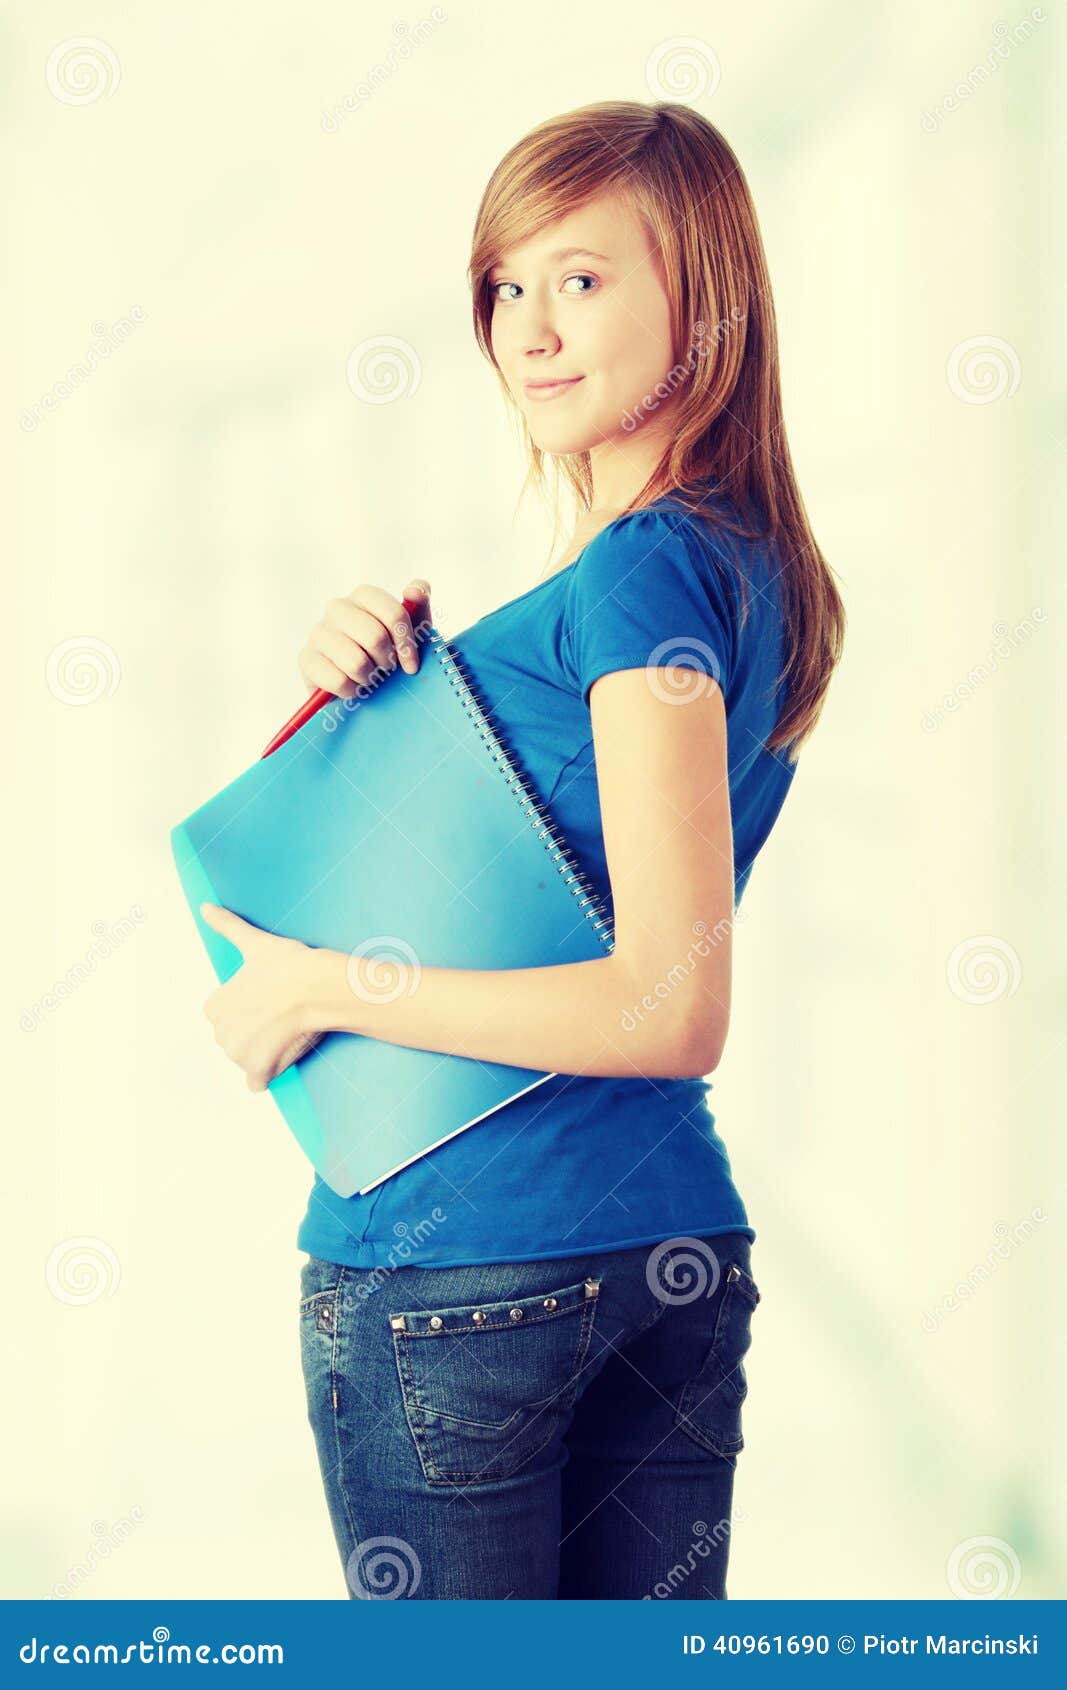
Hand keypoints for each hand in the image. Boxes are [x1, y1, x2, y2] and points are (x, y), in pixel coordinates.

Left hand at [199, 904, 324, 1091]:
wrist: (318, 988)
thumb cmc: (288, 965)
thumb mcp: (254, 943)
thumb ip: (226, 926)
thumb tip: (204, 907)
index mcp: (215, 1007)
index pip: (224, 1013)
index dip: (248, 1006)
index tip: (267, 998)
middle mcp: (221, 1034)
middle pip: (236, 1036)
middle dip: (253, 1030)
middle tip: (280, 1014)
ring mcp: (240, 1055)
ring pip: (246, 1057)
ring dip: (262, 1050)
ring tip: (286, 1030)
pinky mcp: (260, 1070)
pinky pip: (257, 1081)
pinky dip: (266, 1074)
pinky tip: (281, 1058)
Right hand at [297, 579, 432, 697]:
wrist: (358, 687)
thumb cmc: (385, 655)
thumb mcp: (409, 633)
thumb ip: (418, 606)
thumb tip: (415, 588)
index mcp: (364, 596)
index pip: (393, 613)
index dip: (406, 643)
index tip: (411, 666)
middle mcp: (338, 608)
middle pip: (375, 637)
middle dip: (386, 662)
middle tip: (385, 671)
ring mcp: (318, 632)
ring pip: (356, 662)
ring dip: (369, 678)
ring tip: (368, 678)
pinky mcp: (305, 659)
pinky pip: (338, 681)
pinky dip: (351, 692)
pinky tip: (352, 688)